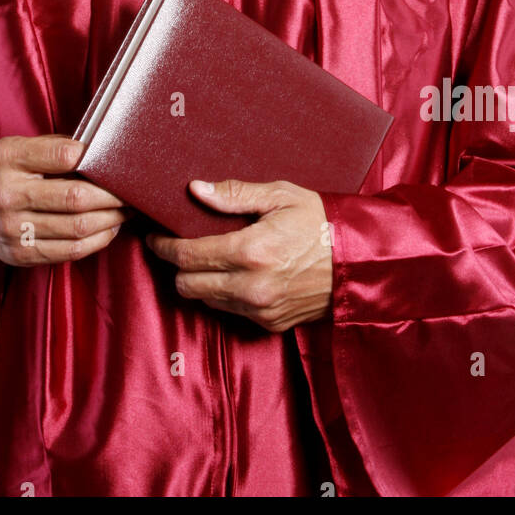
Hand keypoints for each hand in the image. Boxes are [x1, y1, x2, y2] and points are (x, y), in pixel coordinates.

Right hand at [0, 134, 129, 265]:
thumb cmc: (2, 172)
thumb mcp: (17, 147)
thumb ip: (53, 148)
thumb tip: (99, 153)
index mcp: (9, 158)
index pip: (63, 155)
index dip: (95, 158)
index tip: (116, 161)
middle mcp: (8, 194)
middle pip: (76, 198)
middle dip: (112, 196)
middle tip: (132, 191)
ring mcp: (12, 229)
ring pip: (77, 228)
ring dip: (111, 220)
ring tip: (124, 211)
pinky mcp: (20, 255)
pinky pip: (69, 252)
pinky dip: (97, 241)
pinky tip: (108, 229)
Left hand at [146, 179, 332, 331]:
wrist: (358, 261)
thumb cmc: (320, 221)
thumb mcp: (280, 195)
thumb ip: (234, 194)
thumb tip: (196, 190)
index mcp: (251, 251)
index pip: (188, 256)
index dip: (164, 247)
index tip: (156, 237)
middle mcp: (252, 286)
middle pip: (187, 285)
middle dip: (177, 267)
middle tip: (177, 247)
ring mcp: (261, 309)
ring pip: (205, 301)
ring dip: (199, 282)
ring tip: (206, 259)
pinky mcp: (270, 323)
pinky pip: (230, 311)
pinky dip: (224, 294)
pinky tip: (234, 274)